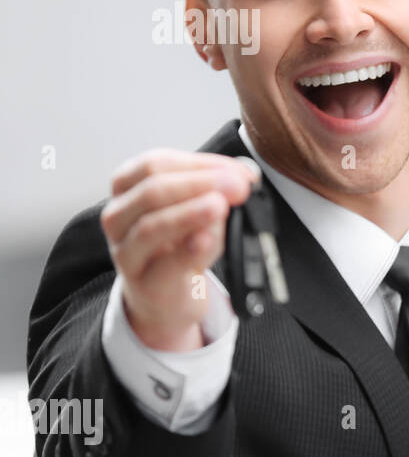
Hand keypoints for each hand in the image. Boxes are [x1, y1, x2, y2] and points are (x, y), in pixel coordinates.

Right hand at [100, 150, 255, 351]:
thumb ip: (217, 191)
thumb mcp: (199, 210)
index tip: (239, 172)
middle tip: (237, 186)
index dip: (200, 164)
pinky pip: (163, 266)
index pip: (156, 164)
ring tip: (219, 207)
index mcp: (128, 187)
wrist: (165, 293)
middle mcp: (118, 216)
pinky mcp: (143, 283)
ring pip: (149, 227)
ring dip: (188, 213)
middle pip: (151, 190)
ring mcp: (125, 251)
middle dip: (199, 184)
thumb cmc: (180, 244)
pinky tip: (205, 240)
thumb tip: (243, 177)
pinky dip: (188, 251)